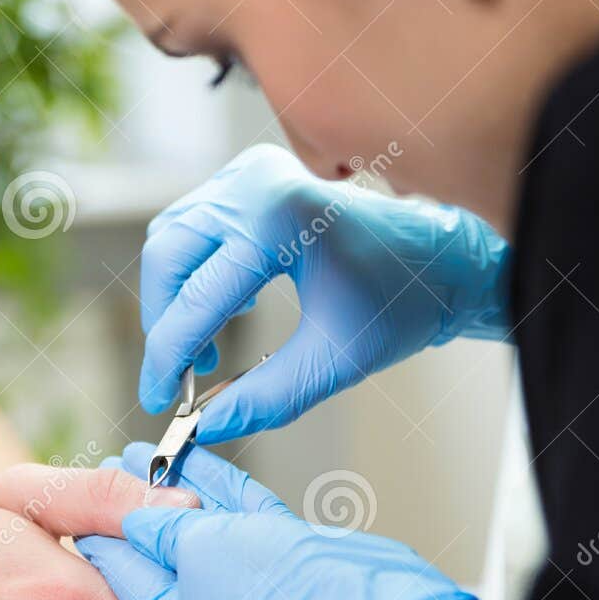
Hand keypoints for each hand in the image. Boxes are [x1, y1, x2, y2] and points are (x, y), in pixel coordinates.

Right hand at [140, 144, 510, 441]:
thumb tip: (205, 426)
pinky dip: (192, 272)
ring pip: (170, 240)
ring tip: (207, 346)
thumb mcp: (333, 360)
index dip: (169, 357)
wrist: (440, 257)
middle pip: (166, 256)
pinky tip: (224, 307)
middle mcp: (256, 183)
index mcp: (282, 218)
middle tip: (181, 374)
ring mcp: (248, 173)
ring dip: (174, 297)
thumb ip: (265, 399)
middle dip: (164, 323)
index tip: (158, 399)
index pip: (198, 297)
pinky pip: (190, 226)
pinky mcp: (247, 177)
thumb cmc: (401, 301)